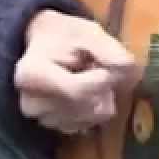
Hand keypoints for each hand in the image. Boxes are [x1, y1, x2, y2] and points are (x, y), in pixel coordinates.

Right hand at [14, 9, 140, 134]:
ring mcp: (41, 119)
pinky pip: (89, 124)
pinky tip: (88, 92)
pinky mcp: (55, 127)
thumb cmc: (65, 36)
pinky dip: (96, 109)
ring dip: (101, 98)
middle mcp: (31, 103)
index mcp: (32, 74)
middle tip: (98, 67)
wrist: (44, 45)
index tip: (103, 64)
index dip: (102, 79)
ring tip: (89, 77)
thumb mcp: (87, 31)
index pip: (76, 91)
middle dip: (103, 87)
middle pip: (85, 106)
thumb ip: (107, 47)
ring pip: (91, 117)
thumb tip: (128, 68)